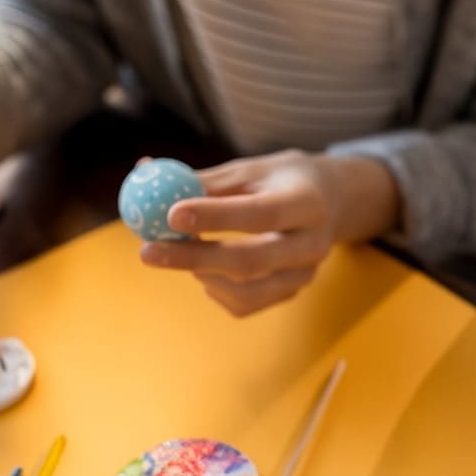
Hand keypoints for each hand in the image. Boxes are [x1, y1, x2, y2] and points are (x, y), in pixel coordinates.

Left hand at [139, 150, 395, 316]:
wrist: (330, 204)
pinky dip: (214, 288)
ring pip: (245, 291)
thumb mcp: (250, 170)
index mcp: (308, 203)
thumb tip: (145, 173)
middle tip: (148, 251)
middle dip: (195, 258)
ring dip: (201, 273)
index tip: (171, 214)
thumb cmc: (279, 181)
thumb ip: (203, 180)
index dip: (216, 216)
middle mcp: (313, 244)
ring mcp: (304, 275)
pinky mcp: (290, 294)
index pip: (261, 214)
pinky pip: (244, 305)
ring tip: (181, 251)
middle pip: (252, 261)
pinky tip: (207, 267)